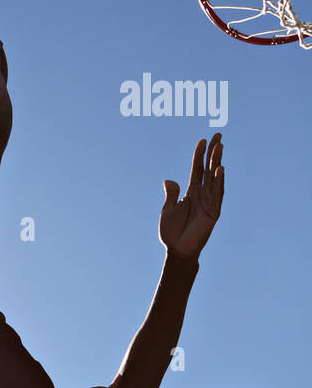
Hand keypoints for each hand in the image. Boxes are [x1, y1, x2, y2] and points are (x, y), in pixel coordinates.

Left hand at [160, 134, 223, 258]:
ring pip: (214, 178)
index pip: (196, 169)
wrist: (177, 251)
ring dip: (217, 162)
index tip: (202, 140)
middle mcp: (202, 194)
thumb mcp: (167, 210)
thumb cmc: (172, 233)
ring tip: (220, 147)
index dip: (199, 155)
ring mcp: (209, 202)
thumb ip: (171, 195)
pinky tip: (220, 169)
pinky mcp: (214, 212)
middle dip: (213, 153)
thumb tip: (168, 180)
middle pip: (208, 169)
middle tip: (218, 135)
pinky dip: (219, 181)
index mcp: (191, 192)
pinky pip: (217, 194)